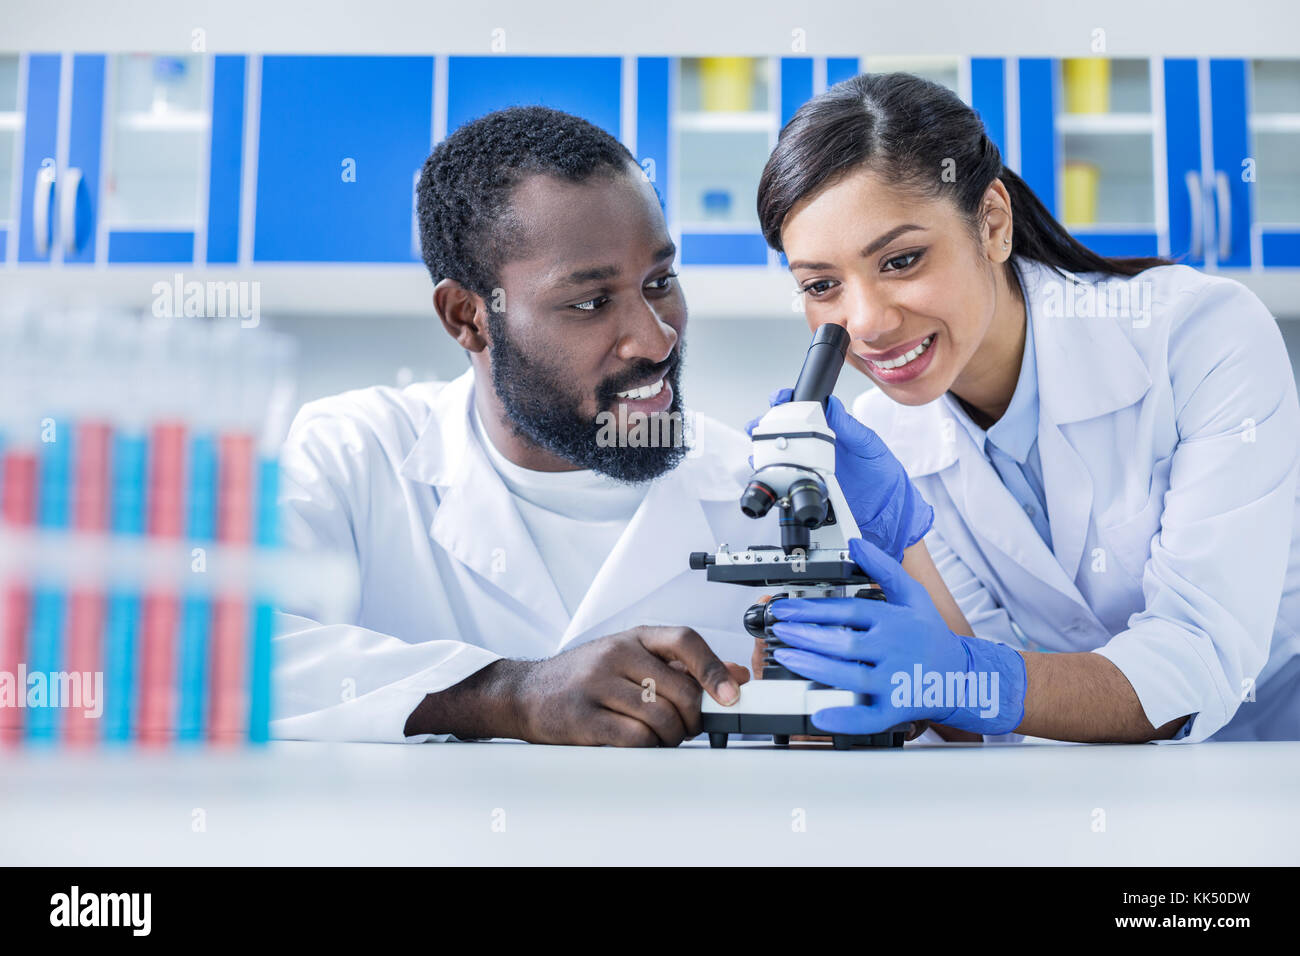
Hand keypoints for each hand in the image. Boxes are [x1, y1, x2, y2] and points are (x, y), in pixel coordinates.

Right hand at [512, 626, 749, 745]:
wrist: (525, 692)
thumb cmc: (584, 677)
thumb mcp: (631, 660)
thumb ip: (681, 667)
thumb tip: (734, 677)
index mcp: (633, 637)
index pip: (685, 641)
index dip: (714, 668)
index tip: (729, 695)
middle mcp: (616, 654)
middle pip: (680, 689)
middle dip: (692, 717)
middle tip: (686, 727)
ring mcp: (597, 684)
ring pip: (661, 717)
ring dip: (671, 737)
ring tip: (661, 737)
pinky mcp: (583, 718)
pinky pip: (635, 738)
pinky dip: (648, 747)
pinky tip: (640, 744)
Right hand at [746, 389, 932, 561]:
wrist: (884, 509)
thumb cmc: (881, 473)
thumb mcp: (868, 444)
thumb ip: (850, 426)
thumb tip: (832, 405)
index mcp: (831, 428)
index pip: (805, 408)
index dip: (788, 401)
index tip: (780, 398)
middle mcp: (816, 445)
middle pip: (783, 429)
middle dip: (766, 423)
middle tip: (762, 423)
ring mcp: (808, 465)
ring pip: (777, 452)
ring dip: (763, 446)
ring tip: (760, 445)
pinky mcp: (805, 484)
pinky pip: (782, 477)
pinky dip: (770, 471)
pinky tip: (767, 468)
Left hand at [767, 538, 1025, 735]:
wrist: (960, 675)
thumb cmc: (930, 634)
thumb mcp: (913, 594)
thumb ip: (883, 568)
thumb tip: (857, 544)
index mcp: (893, 621)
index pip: (848, 611)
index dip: (812, 609)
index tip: (784, 608)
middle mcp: (893, 650)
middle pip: (843, 643)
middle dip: (806, 636)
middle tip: (779, 630)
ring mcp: (895, 681)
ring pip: (850, 676)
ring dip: (814, 667)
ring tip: (786, 656)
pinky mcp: (897, 709)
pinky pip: (868, 717)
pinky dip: (844, 717)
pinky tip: (820, 714)